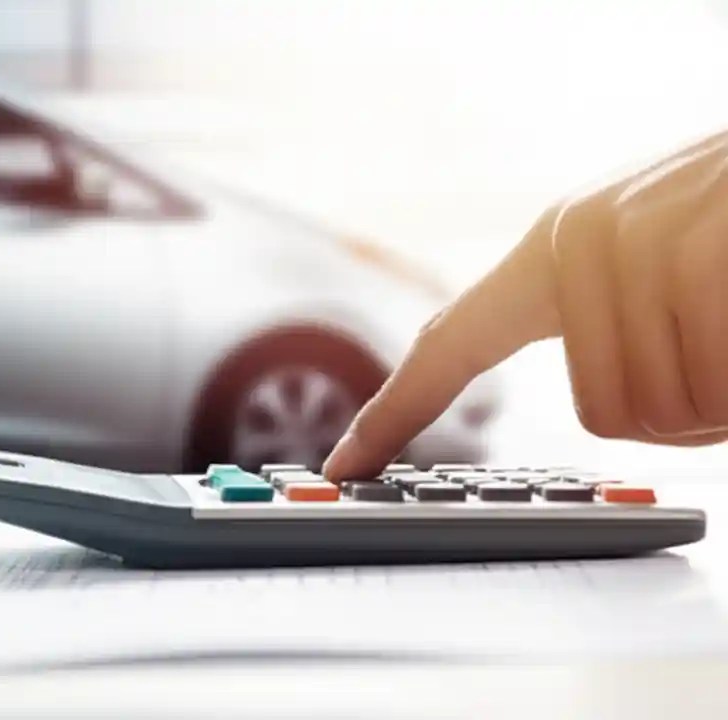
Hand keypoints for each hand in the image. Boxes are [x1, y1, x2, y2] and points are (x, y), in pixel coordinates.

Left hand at [324, 131, 727, 481]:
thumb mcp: (661, 260)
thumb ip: (607, 325)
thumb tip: (609, 409)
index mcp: (558, 251)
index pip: (451, 343)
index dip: (397, 411)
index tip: (346, 462)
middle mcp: (578, 246)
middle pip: (605, 418)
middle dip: (684, 410)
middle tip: (726, 344)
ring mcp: (635, 253)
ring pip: (664, 417)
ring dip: (724, 398)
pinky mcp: (696, 266)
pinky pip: (715, 394)